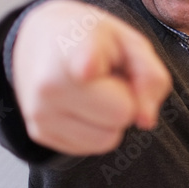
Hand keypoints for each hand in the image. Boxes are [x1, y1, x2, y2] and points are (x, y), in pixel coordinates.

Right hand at [11, 0, 172, 154]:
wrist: (37, 40)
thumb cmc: (89, 40)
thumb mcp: (129, 42)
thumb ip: (151, 77)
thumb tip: (146, 120)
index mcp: (72, 49)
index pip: (87, 67)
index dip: (90, 68)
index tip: (87, 69)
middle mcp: (50, 85)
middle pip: (121, 115)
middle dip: (125, 101)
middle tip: (107, 79)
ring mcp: (41, 113)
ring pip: (107, 139)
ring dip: (110, 119)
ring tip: (93, 91)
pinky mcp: (40, 134)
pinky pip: (91, 147)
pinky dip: (94, 128)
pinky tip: (81, 104)